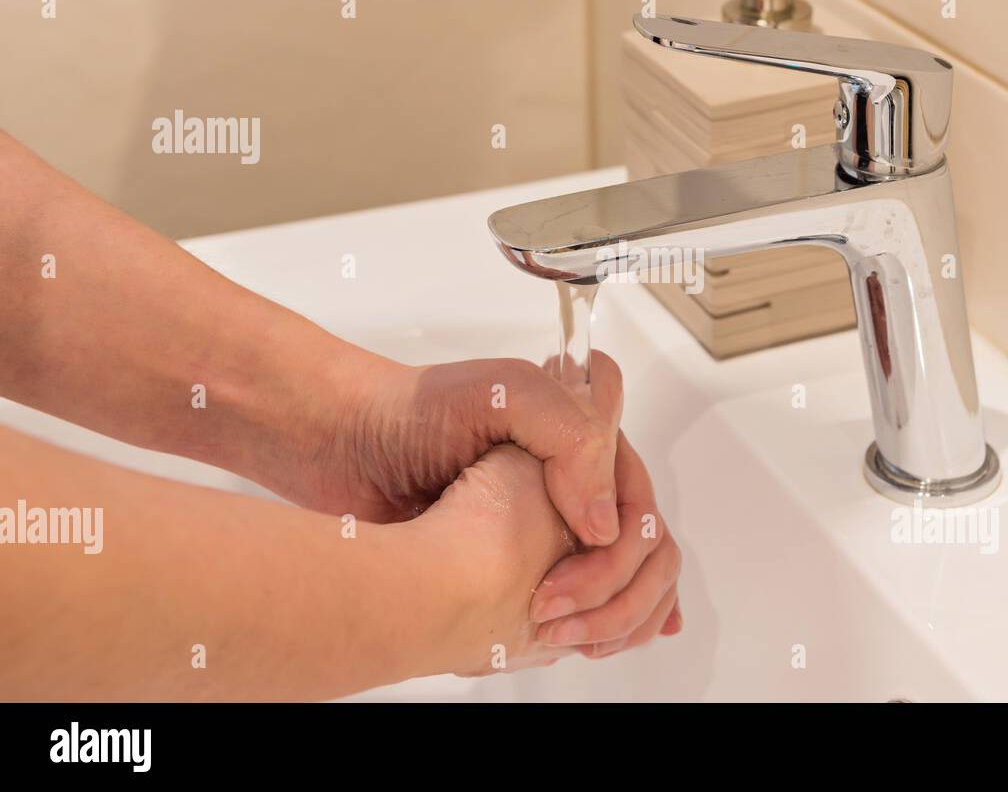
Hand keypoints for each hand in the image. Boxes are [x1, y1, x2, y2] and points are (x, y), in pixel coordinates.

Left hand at [304, 348, 682, 658]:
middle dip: (613, 579)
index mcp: (580, 429)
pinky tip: (580, 641)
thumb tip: (605, 522)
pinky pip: (582, 598)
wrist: (340, 448)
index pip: (637, 483)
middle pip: (639, 537)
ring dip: (607, 612)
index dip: (628, 518)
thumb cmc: (412, 409)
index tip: (586, 541)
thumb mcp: (507, 394)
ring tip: (558, 631)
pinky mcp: (522, 558)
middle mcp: (572, 476)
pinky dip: (591, 624)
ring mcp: (549, 520)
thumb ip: (574, 438)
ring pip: (618, 575)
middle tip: (552, 601)